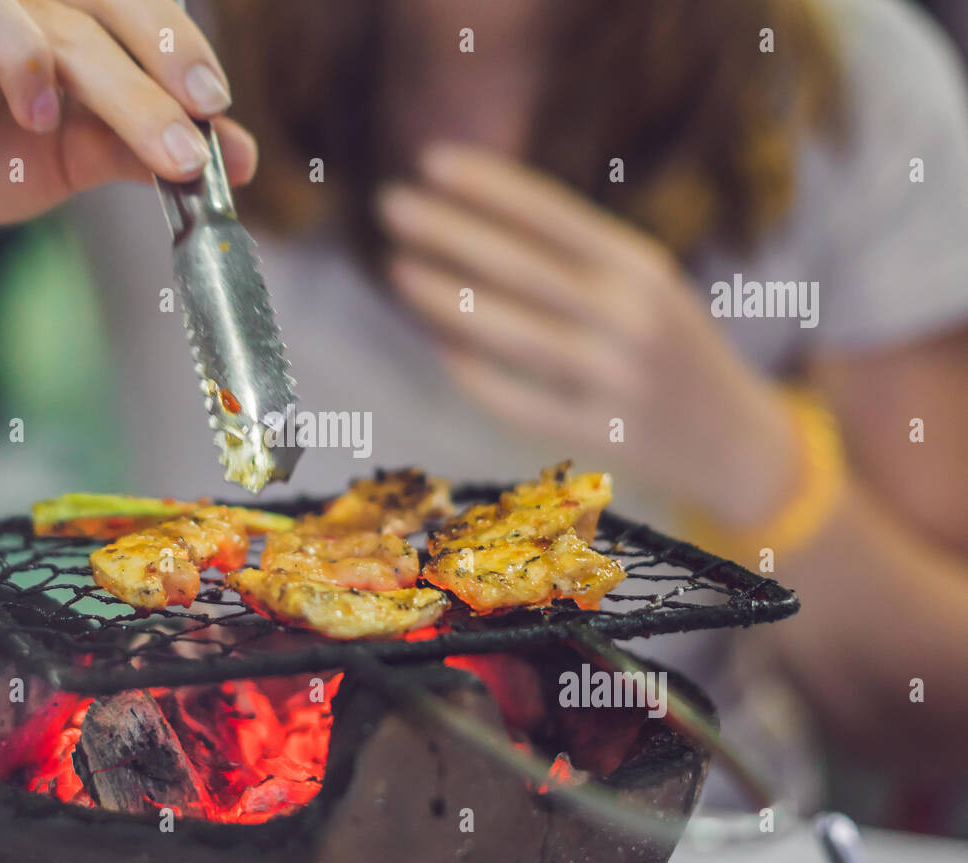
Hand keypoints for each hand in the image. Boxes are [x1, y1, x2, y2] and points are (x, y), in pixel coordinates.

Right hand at [0, 0, 256, 253]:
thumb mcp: (82, 154)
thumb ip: (150, 148)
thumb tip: (239, 158)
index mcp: (59, 14)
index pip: (124, 1)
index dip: (172, 40)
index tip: (215, 103)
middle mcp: (3, 4)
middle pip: (72, 7)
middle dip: (135, 65)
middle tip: (183, 124)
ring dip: (22, 54)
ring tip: (43, 121)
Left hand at [377, 142, 798, 525]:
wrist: (734, 442)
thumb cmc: (666, 346)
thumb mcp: (645, 284)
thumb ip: (576, 255)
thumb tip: (475, 218)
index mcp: (643, 266)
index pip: (554, 212)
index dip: (490, 184)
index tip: (430, 159)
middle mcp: (632, 316)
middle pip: (521, 266)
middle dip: (448, 231)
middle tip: (390, 204)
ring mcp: (614, 378)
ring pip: (510, 333)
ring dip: (445, 298)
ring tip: (397, 269)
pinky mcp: (596, 434)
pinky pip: (514, 400)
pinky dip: (471, 372)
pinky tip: (440, 346)